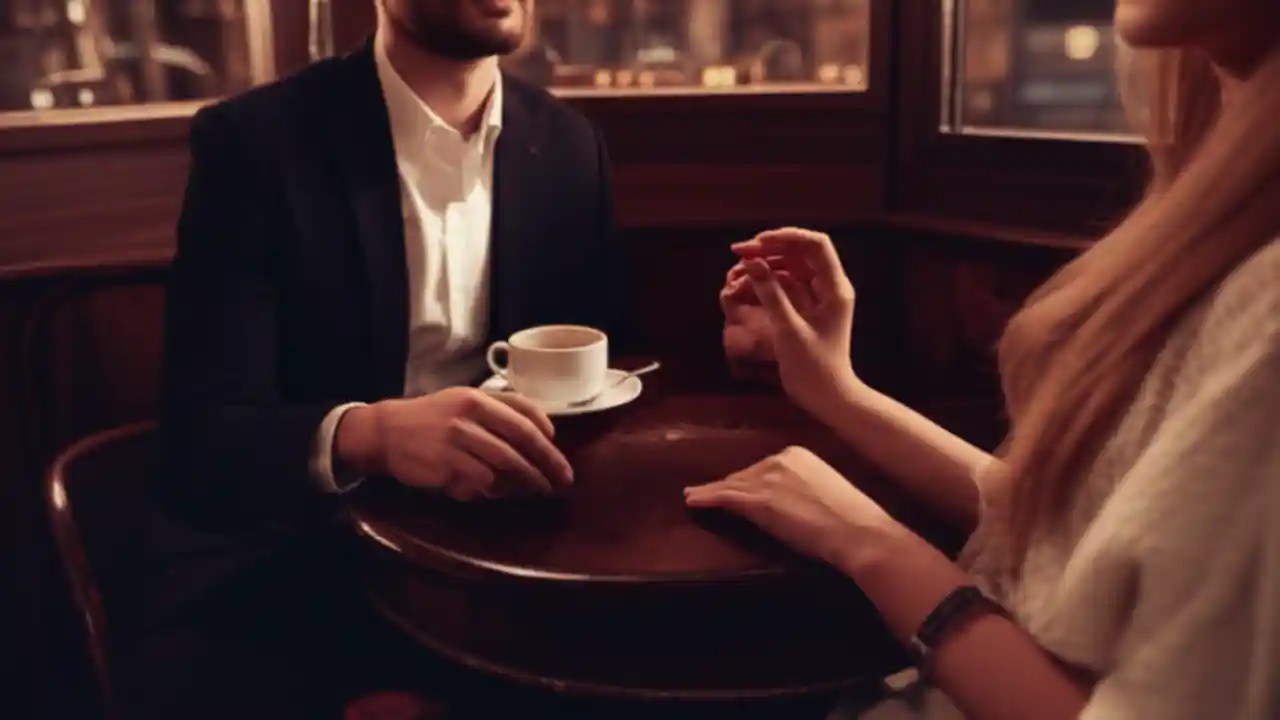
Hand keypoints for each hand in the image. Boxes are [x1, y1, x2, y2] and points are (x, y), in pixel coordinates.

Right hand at [337, 388, 572, 500]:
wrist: (387, 431)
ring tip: (540, 490)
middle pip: (522, 440)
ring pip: (506, 464)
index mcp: (478, 397)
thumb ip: (496, 412)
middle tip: (562, 478)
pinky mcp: (447, 465)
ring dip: (527, 480)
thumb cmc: (431, 419)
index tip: (556, 444)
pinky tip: (501, 493)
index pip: (523, 409)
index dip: (545, 428)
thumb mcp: (462, 402)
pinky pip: (482, 481)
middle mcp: (470, 415)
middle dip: (547, 462)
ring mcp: (458, 440)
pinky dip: (496, 489)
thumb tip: (540, 433)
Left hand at [685, 446, 898, 568]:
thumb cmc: (852, 518)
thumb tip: (792, 500)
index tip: (740, 488)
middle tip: (711, 493)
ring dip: (712, 491)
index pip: (764, 467)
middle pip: (746, 475)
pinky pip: (725, 497)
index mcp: (799, 454)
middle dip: (730, 486)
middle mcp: (780, 459)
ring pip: (733, 485)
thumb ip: (805, 488)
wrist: (858, 530)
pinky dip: (706, 497)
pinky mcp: (758, 501)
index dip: (749, 480)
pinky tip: (692, 499)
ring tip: (694, 495)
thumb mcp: (826, 491)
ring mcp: (768, 479)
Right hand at [730, 228, 860, 417]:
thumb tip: (753, 262)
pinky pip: (786, 284)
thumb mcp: (789, 331)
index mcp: (835, 288)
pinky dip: (768, 280)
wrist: (827, 397)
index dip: (786, 237)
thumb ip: (771, 294)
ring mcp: (817, 297)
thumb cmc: (814, 368)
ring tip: (739, 268)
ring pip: (791, 266)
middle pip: (801, 252)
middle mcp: (829, 287)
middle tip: (738, 252)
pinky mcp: (806, 309)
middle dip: (771, 248)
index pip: (815, 245)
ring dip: (767, 263)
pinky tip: (748, 283)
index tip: (756, 243)